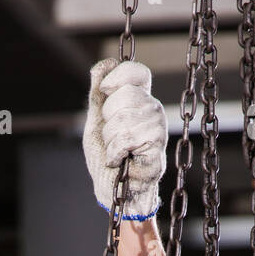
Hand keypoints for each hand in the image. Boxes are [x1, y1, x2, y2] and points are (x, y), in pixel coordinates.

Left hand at [83, 58, 167, 220]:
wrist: (113, 190)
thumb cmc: (107, 159)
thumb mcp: (96, 123)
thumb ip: (98, 95)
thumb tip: (101, 65)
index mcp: (140, 100)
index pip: (137, 72)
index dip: (119, 77)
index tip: (106, 91)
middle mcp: (152, 110)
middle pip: (126, 94)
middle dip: (108, 119)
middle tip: (112, 136)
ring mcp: (158, 128)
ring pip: (125, 117)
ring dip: (110, 139)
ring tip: (116, 151)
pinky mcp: (157, 147)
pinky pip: (128, 138)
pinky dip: (115, 152)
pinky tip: (118, 160)